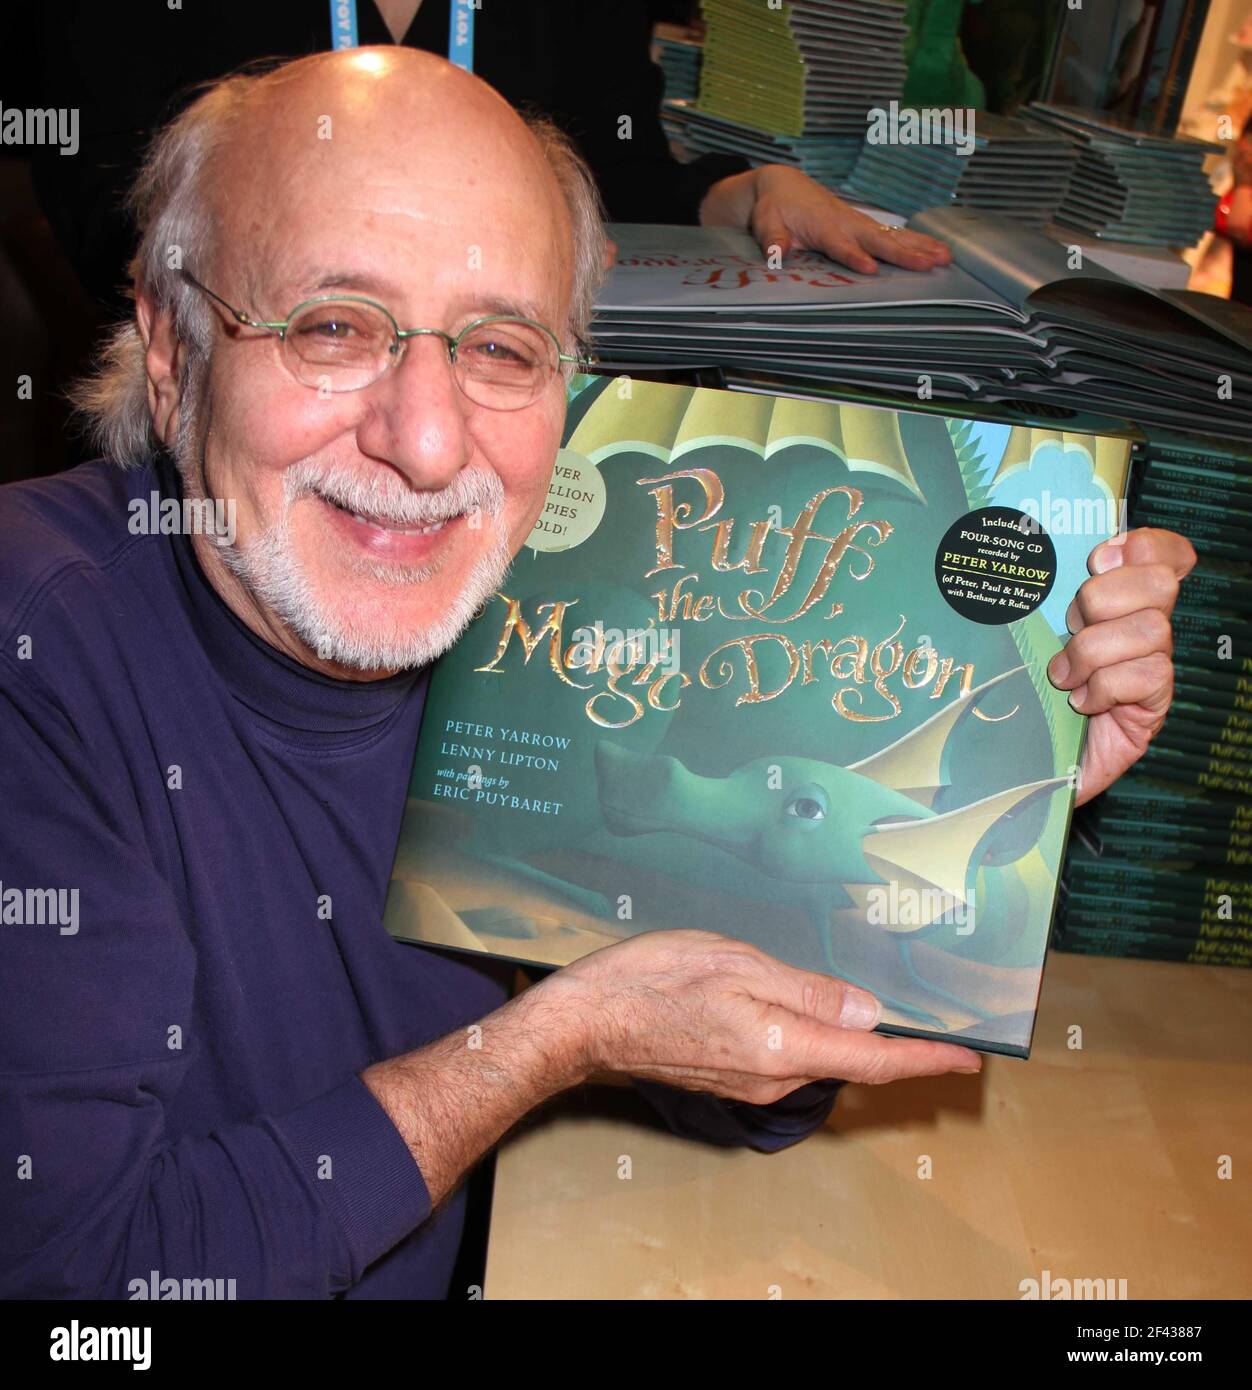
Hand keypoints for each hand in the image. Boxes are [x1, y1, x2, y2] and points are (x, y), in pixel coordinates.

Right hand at [541, 929, 981, 1104]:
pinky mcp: (730, 1075)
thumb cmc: (654, 981)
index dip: (926, 1058)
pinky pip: (789, 1056)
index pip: (874, 1059)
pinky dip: (811, 1034)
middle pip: (850, 1060)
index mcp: (784, 1047)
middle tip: (926, 1016)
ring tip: (867, 1002)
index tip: (968, 1059)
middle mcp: (774, 1078)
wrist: (587, 1020)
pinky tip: (804, 1005)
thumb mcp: (739, 964)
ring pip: (819, 1056)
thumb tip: (867, 1009)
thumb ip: (808, 989)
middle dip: (890, 1041)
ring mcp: (750, 1082)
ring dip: (847, 1034)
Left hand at [699, 163, 951, 273]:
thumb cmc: (774, 207)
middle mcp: (846, 223)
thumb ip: (773, 240)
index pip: (840, 245)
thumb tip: (777, 255)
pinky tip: (936, 251)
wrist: (783, 185)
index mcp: (823, 226)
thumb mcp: (766, 223)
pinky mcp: (864, 225)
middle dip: (903, 253)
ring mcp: (858, 223)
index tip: (871, 269)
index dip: (854, 256)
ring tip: (945, 257)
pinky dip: (916, 241)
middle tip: (929, 264)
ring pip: (892, 236)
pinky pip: (893, 235)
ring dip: (920, 246)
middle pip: (878, 240)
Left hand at [1046, 527, 1196, 805]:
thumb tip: (1022, 551)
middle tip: (1069, 629)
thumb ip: (1037, 595)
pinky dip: (1104, 687)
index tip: (1098, 557)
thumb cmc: (1020, 693)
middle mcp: (1146, 632)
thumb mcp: (1022, 635)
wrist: (1021, 767)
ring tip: (1062, 675)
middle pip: (1158, 583)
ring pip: (1150, 629)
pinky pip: (1147, 675)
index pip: (1165, 555)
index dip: (1145, 546)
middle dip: (1101, 599)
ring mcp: (1154, 669)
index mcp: (1120, 604)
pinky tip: (1080, 703)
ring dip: (1093, 650)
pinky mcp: (1153, 708)